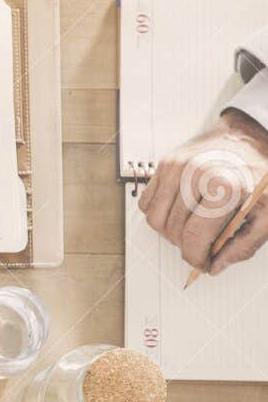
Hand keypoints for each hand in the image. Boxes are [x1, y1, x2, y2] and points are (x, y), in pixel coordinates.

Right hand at [137, 112, 267, 274]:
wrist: (249, 136)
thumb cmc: (260, 171)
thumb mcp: (267, 212)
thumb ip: (245, 244)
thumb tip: (216, 265)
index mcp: (225, 187)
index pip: (194, 237)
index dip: (197, 258)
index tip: (203, 263)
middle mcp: (196, 174)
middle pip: (172, 230)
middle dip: (186, 246)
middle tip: (201, 245)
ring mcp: (176, 167)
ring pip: (154, 219)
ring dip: (170, 231)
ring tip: (190, 228)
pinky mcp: (165, 164)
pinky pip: (146, 201)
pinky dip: (159, 213)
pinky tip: (179, 211)